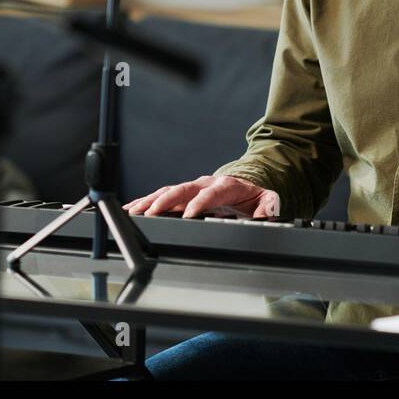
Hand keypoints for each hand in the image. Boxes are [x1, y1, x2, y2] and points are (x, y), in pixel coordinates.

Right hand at [124, 175, 279, 218]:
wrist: (245, 184)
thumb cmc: (252, 195)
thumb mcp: (266, 200)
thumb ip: (267, 207)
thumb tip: (267, 213)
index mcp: (225, 185)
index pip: (210, 193)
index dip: (199, 203)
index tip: (188, 214)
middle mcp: (205, 183)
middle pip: (182, 189)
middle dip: (165, 201)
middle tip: (151, 213)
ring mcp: (192, 187)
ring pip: (168, 191)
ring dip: (150, 201)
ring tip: (133, 211)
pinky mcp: (183, 193)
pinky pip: (162, 195)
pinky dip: (146, 201)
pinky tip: (131, 208)